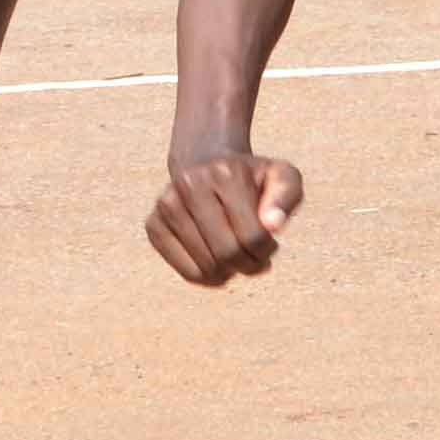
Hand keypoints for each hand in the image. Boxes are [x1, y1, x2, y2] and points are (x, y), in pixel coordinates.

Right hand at [146, 143, 306, 284]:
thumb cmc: (250, 178)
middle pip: (228, 254)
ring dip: (229, 273)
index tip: (269, 244)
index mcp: (225, 173)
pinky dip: (207, 277)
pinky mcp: (153, 224)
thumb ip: (287, 196)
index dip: (267, 251)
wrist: (205, 162)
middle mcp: (190, 184)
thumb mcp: (281, 176)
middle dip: (249, 265)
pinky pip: (185, 272)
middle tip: (255, 258)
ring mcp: (167, 204)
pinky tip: (216, 264)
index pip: (253, 236)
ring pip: (207, 267)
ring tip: (236, 257)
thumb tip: (273, 225)